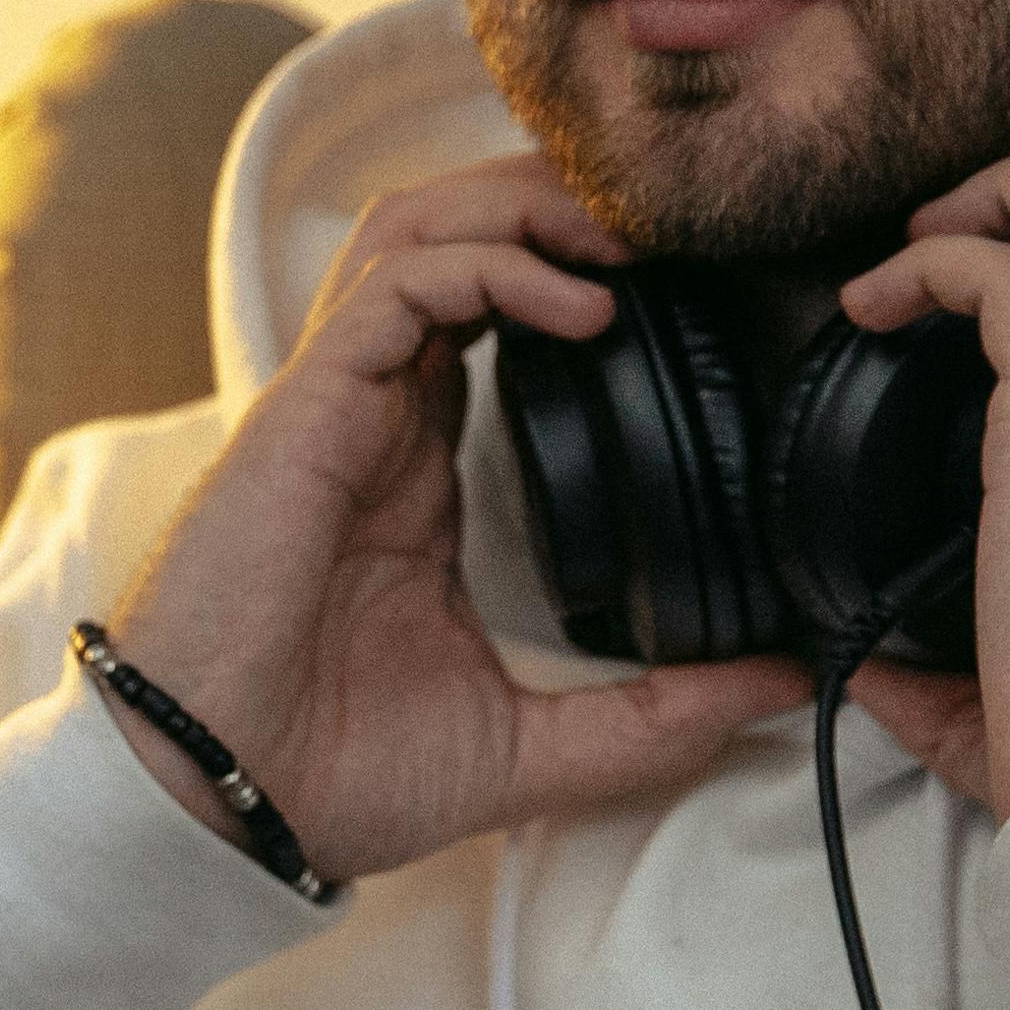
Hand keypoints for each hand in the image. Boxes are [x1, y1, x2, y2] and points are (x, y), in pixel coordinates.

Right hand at [99, 156, 810, 883]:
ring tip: (626, 238)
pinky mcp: (307, 413)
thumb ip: (655, 715)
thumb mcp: (532, 745)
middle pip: (453, 235)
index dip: (577, 270)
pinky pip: (396, 286)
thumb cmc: (333, 778)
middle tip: (669, 223)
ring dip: (524, 208)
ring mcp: (337, 406)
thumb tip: (790, 687)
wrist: (219, 807)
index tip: (685, 285)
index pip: (488, 312)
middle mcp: (375, 417)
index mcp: (414, 471)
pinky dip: (490, 267)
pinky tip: (579, 305)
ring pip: (417, 230)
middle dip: (556, 201)